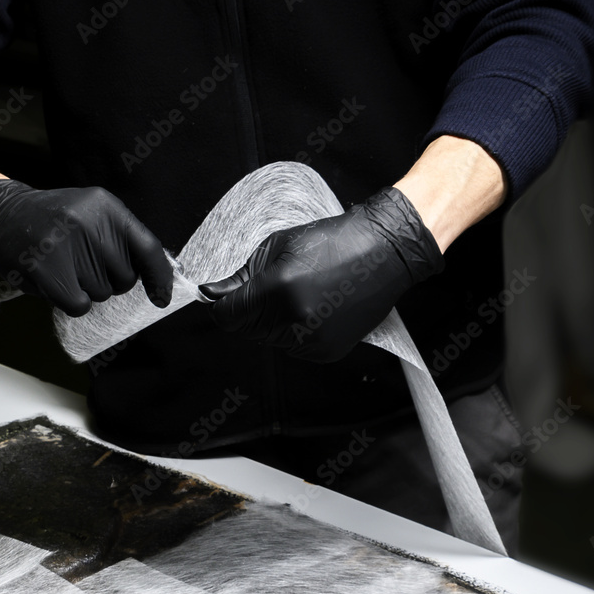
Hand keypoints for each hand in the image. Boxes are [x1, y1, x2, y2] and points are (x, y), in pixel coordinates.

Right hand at [0, 180, 172, 316]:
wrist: (2, 215)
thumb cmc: (53, 221)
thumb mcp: (91, 213)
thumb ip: (122, 238)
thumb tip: (157, 277)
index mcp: (107, 207)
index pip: (149, 248)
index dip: (160, 278)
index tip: (162, 297)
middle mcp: (91, 224)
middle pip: (125, 278)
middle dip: (108, 279)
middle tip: (80, 261)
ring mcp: (69, 246)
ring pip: (101, 293)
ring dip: (85, 288)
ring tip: (62, 264)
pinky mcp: (49, 270)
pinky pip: (80, 305)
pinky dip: (70, 301)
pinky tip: (55, 281)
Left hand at [199, 187, 443, 361]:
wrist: (383, 252)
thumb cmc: (332, 241)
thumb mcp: (276, 246)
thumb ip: (240, 276)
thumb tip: (210, 293)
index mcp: (277, 290)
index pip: (227, 316)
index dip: (221, 306)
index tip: (223, 297)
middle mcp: (293, 320)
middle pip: (246, 330)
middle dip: (249, 311)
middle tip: (270, 287)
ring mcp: (312, 340)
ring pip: (269, 341)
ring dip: (271, 323)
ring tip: (296, 294)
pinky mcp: (327, 352)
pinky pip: (293, 348)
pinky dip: (293, 333)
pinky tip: (311, 308)